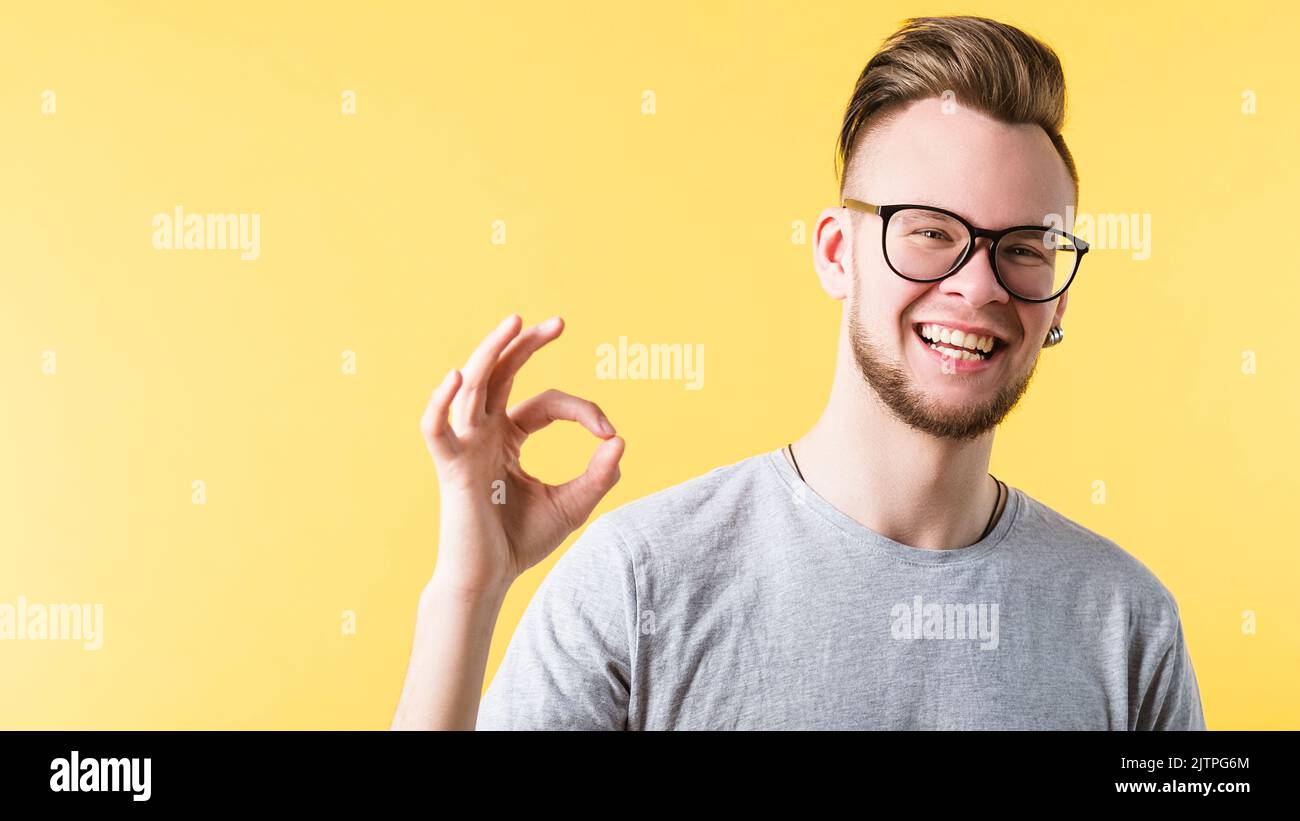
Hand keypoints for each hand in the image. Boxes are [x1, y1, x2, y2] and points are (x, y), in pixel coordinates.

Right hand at [419, 314, 624, 595]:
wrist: (489, 580)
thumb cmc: (521, 542)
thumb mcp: (572, 504)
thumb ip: (598, 475)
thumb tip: (620, 440)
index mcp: (509, 437)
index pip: (546, 403)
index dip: (581, 410)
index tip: (609, 432)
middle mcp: (484, 433)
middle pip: (500, 375)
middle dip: (526, 345)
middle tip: (559, 321)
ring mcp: (465, 446)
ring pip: (472, 386)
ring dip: (491, 351)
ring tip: (515, 322)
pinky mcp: (450, 467)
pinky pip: (436, 428)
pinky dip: (440, 402)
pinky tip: (455, 377)